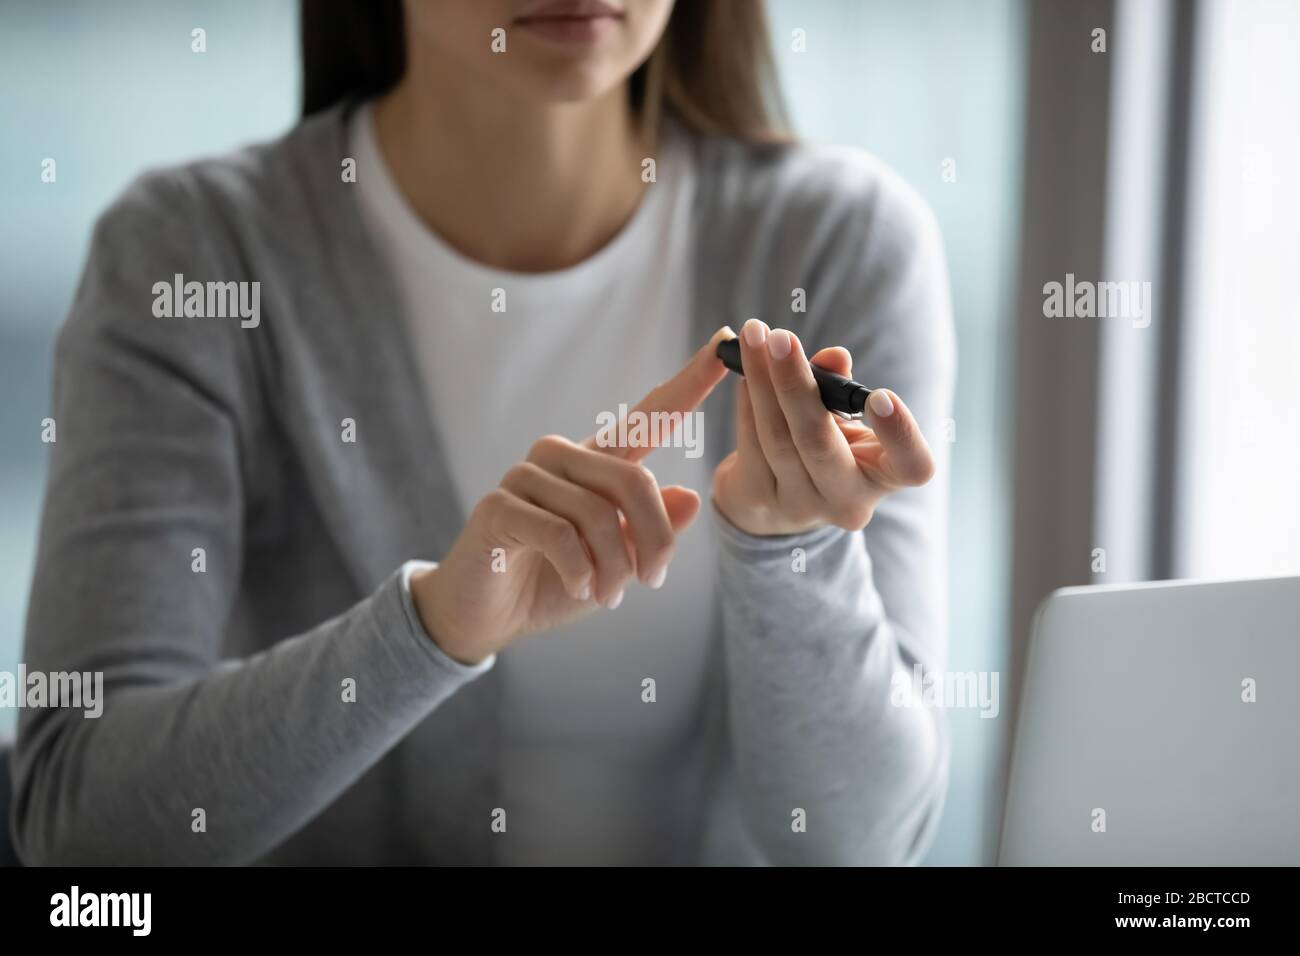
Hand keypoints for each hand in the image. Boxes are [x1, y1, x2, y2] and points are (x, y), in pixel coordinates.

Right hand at [410, 331, 730, 663]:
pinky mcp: (498, 507)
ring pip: (597, 514)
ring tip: (609, 596)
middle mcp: (560, 457)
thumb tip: (690, 496)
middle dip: (655, 541)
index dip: (688, 382)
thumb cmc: (553, 584)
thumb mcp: (618, 564)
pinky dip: (579, 570)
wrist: (486, 616)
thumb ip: (650, 531)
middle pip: (633, 482)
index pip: (648, 416)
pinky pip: (559, 534)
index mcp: (596, 463)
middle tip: (652, 582)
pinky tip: (579, 587)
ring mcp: (526, 477)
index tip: (725, 343)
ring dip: (614, 568)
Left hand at [713, 318, 936, 536]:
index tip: (880, 394)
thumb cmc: (828, 445)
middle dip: (796, 385)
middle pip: (819, 445)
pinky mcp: (761, 502)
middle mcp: (848, 501)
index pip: (913, 466)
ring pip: (778, 439)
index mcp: (885, 477)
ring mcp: (802, 508)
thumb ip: (841, 388)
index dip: (900, 434)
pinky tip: (745, 372)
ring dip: (762, 381)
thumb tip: (834, 357)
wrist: (779, 496)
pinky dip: (747, 401)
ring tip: (754, 337)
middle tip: (780, 338)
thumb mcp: (846, 418)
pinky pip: (751, 444)